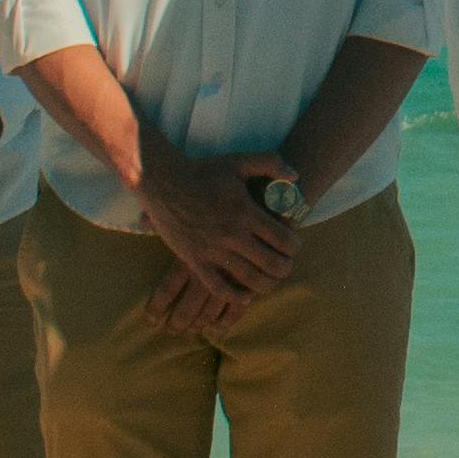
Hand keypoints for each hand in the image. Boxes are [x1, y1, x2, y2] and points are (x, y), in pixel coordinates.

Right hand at [142, 151, 299, 329]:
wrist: (163, 182)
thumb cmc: (203, 171)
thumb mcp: (239, 161)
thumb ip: (271, 162)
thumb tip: (296, 175)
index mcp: (246, 212)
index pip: (283, 239)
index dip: (294, 247)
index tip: (294, 247)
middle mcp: (232, 234)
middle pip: (271, 263)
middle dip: (284, 268)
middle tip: (286, 267)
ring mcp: (213, 250)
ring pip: (249, 279)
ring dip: (266, 285)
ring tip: (270, 281)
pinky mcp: (194, 260)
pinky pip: (219, 287)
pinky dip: (236, 296)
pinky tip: (245, 295)